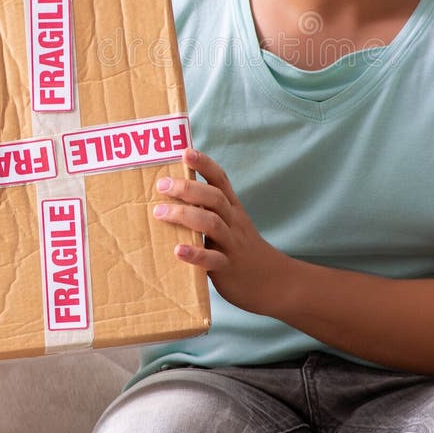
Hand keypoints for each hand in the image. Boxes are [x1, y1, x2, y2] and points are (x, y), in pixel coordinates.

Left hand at [153, 148, 291, 316]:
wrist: (273, 281)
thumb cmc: (242, 248)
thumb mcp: (231, 224)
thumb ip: (208, 210)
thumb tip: (174, 194)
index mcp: (232, 209)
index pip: (220, 180)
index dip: (204, 164)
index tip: (185, 151)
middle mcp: (233, 222)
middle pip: (214, 198)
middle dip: (188, 188)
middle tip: (162, 184)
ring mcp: (231, 244)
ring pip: (211, 224)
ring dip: (185, 215)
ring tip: (160, 212)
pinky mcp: (228, 268)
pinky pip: (212, 260)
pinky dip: (194, 254)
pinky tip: (177, 250)